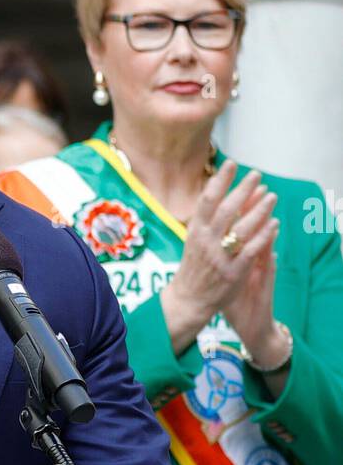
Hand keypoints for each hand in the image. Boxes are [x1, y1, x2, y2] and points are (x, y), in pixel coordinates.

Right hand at [161, 160, 279, 353]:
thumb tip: (215, 192)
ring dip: (259, 210)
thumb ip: (205, 219)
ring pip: (242, 228)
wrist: (189, 300)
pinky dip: (264, 236)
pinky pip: (252, 250)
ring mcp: (220, 258)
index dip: (220, 180)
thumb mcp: (193, 239)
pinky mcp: (233, 272)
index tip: (232, 164)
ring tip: (272, 196)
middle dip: (243, 190)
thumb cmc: (193, 267)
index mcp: (195, 232)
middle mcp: (206, 242)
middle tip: (257, 175)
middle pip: (227, 210)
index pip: (207, 200)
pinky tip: (275, 224)